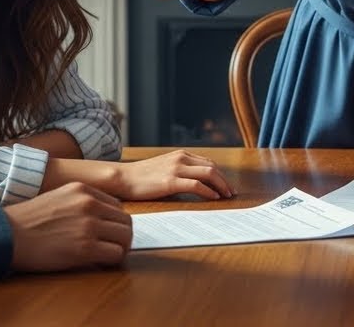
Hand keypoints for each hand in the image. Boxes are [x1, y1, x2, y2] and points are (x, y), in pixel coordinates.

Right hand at [4, 182, 132, 271]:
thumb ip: (80, 204)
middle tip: (112, 248)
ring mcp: (89, 225)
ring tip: (107, 256)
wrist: (7, 235)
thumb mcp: (57, 199)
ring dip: (120, 249)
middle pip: (125, 221)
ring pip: (125, 237)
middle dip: (121, 236)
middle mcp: (89, 204)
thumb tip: (99, 220)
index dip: (114, 223)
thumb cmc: (26, 221)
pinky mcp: (86, 247)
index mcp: (82, 190)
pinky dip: (112, 261)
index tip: (108, 233)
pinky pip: (115, 254)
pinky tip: (100, 263)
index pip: (117, 206)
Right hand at [111, 150, 234, 199]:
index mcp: (180, 155)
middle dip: (225, 180)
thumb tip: (195, 183)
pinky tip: (213, 198)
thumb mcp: (164, 167)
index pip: (208, 162)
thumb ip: (179, 171)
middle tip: (231, 192)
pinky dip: (208, 191)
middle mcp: (181, 158)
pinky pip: (196, 185)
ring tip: (226, 196)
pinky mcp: (170, 181)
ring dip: (221, 185)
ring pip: (208, 174)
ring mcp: (176, 169)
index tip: (226, 185)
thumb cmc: (141, 176)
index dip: (220, 174)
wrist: (122, 178)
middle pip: (212, 167)